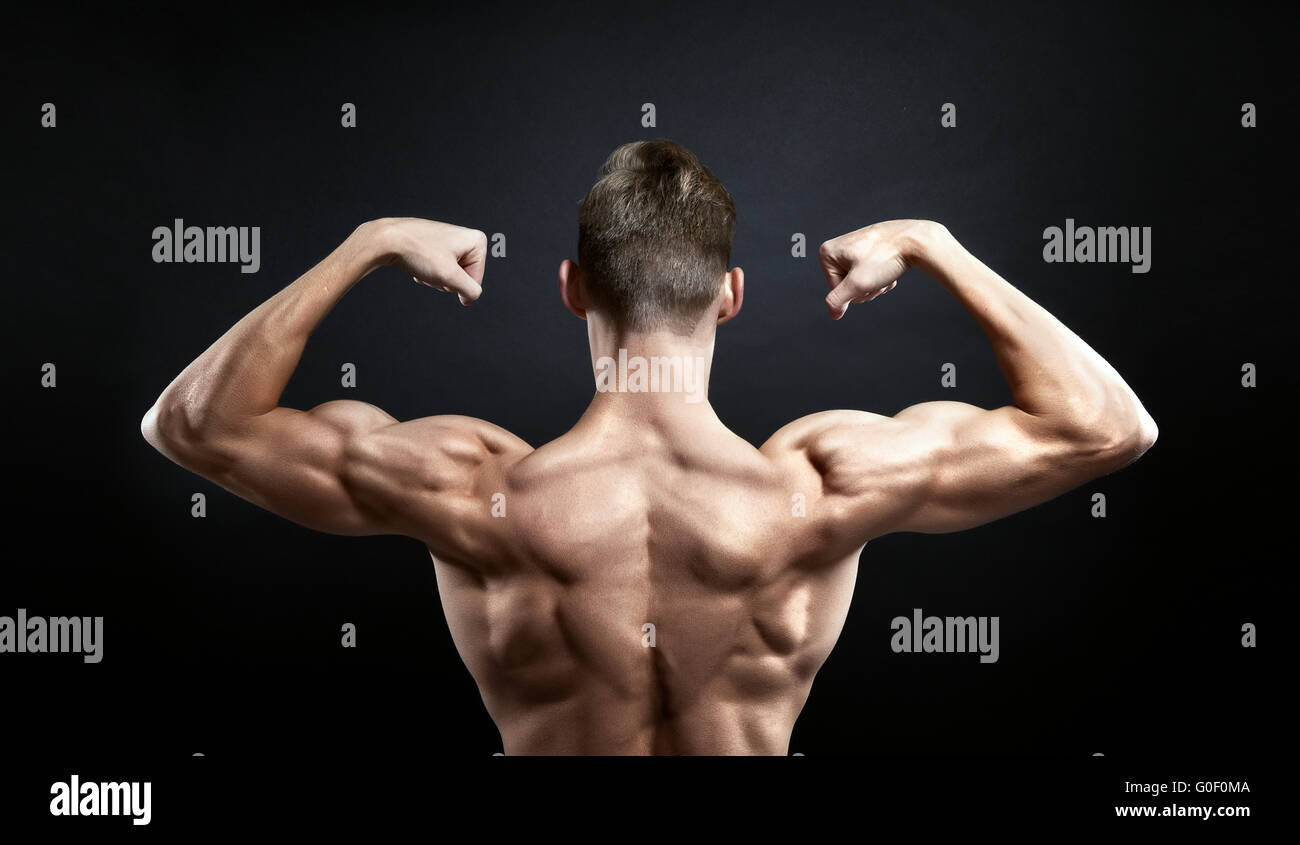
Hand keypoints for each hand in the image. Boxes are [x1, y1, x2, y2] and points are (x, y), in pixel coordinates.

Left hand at [369, 217, 487, 304]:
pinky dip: (428, 271)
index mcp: (476, 241)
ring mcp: (449, 240)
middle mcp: (465, 238)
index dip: (458, 284)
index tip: (442, 271)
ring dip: (435, 278)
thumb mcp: (449, 276)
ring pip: (449, 274)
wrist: (387, 239)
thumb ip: (469, 290)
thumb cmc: (418, 252)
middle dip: (446, 280)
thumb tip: (470, 297)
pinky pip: (438, 268)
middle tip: (431, 269)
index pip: (476, 280)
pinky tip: (417, 263)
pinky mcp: (435, 244)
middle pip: (463, 277)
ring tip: (423, 265)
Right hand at [819, 219, 935, 319]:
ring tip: (886, 271)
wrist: (915, 240)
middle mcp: (838, 247)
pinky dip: (881, 275)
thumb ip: (838, 300)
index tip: (868, 278)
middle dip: (865, 287)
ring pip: (860, 280)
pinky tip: (891, 268)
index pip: (835, 290)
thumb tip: (833, 314)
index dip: (854, 291)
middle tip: (878, 275)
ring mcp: (854, 247)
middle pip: (847, 285)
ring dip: (875, 283)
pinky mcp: (869, 248)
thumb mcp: (858, 284)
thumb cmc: (885, 257)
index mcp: (828, 253)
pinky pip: (869, 271)